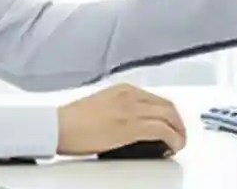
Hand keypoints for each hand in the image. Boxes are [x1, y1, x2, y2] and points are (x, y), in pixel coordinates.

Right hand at [56, 83, 186, 155]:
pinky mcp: (131, 126)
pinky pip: (163, 130)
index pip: (156, 98)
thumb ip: (119, 109)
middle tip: (179, 135)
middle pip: (167, 106)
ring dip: (178, 131)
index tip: (171, 124)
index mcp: (123, 89)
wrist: (57, 126)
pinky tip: (172, 146)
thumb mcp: (101, 105)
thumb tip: (131, 124)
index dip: (169, 113)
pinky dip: (173, 138)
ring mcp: (131, 110)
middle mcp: (130, 95)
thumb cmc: (71, 121)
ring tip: (178, 143)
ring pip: (169, 116)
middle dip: (178, 122)